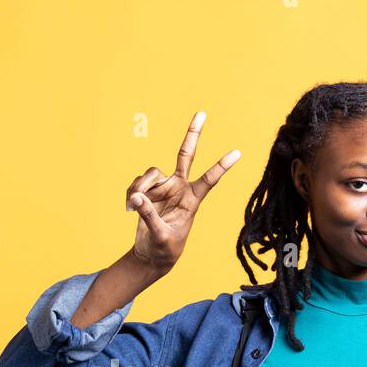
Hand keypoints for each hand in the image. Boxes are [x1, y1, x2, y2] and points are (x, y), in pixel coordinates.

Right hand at [124, 111, 240, 272]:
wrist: (152, 254)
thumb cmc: (164, 248)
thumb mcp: (160, 235)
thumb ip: (149, 215)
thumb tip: (137, 198)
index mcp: (192, 200)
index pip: (209, 180)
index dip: (222, 166)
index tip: (237, 153)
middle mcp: (179, 188)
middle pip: (186, 155)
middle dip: (193, 134)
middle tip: (202, 113)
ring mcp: (163, 187)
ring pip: (150, 173)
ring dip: (139, 186)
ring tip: (133, 205)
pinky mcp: (148, 191)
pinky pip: (136, 184)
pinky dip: (131, 194)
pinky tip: (129, 208)